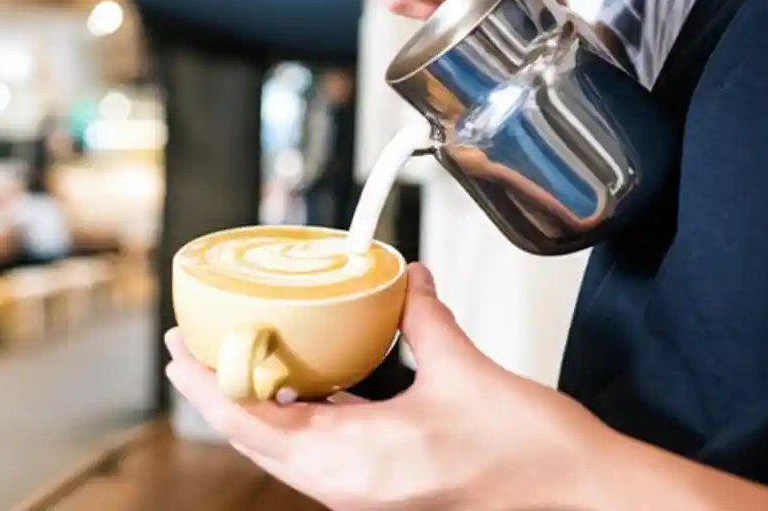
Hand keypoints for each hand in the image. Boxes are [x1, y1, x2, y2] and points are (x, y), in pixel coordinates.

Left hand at [165, 263, 612, 509]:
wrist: (587, 500)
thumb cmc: (535, 457)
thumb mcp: (467, 370)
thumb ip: (424, 318)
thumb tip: (408, 279)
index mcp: (356, 463)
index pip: (251, 422)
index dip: (207, 384)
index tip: (180, 347)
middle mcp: (349, 490)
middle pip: (255, 440)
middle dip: (217, 391)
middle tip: (190, 346)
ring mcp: (366, 497)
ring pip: (283, 453)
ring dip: (252, 407)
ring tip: (235, 361)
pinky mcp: (386, 493)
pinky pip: (319, 457)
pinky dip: (297, 421)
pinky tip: (302, 388)